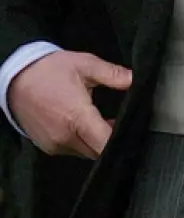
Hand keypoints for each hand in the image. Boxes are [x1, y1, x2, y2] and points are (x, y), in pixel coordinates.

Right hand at [8, 51, 131, 157]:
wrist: (15, 78)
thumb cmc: (49, 70)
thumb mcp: (85, 64)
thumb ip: (113, 74)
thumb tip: (135, 79)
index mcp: (77, 117)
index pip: (105, 142)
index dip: (122, 139)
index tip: (133, 129)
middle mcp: (65, 136)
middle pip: (99, 151)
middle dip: (112, 140)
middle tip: (120, 122)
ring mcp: (55, 144)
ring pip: (86, 152)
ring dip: (97, 142)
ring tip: (103, 121)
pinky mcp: (48, 147)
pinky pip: (73, 150)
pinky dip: (82, 142)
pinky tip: (85, 125)